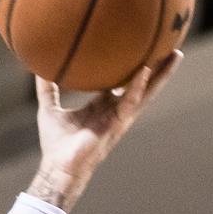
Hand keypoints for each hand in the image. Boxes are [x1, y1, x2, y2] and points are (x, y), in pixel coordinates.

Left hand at [28, 50, 182, 209]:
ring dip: (161, 75)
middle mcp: (116, 110)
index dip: (133, 66)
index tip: (141, 47)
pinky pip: (130, 102)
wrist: (59, 167)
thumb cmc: (56, 143)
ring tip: (175, 55)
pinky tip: (145, 71)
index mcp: (103, 105)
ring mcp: (120, 118)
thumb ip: (46, 87)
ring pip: (146, 92)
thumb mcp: (49, 107)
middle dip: (159, 68)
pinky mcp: (116, 124)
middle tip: (173, 46)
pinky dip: (137, 87)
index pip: (123, 81)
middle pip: (144, 84)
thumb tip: (37, 64)